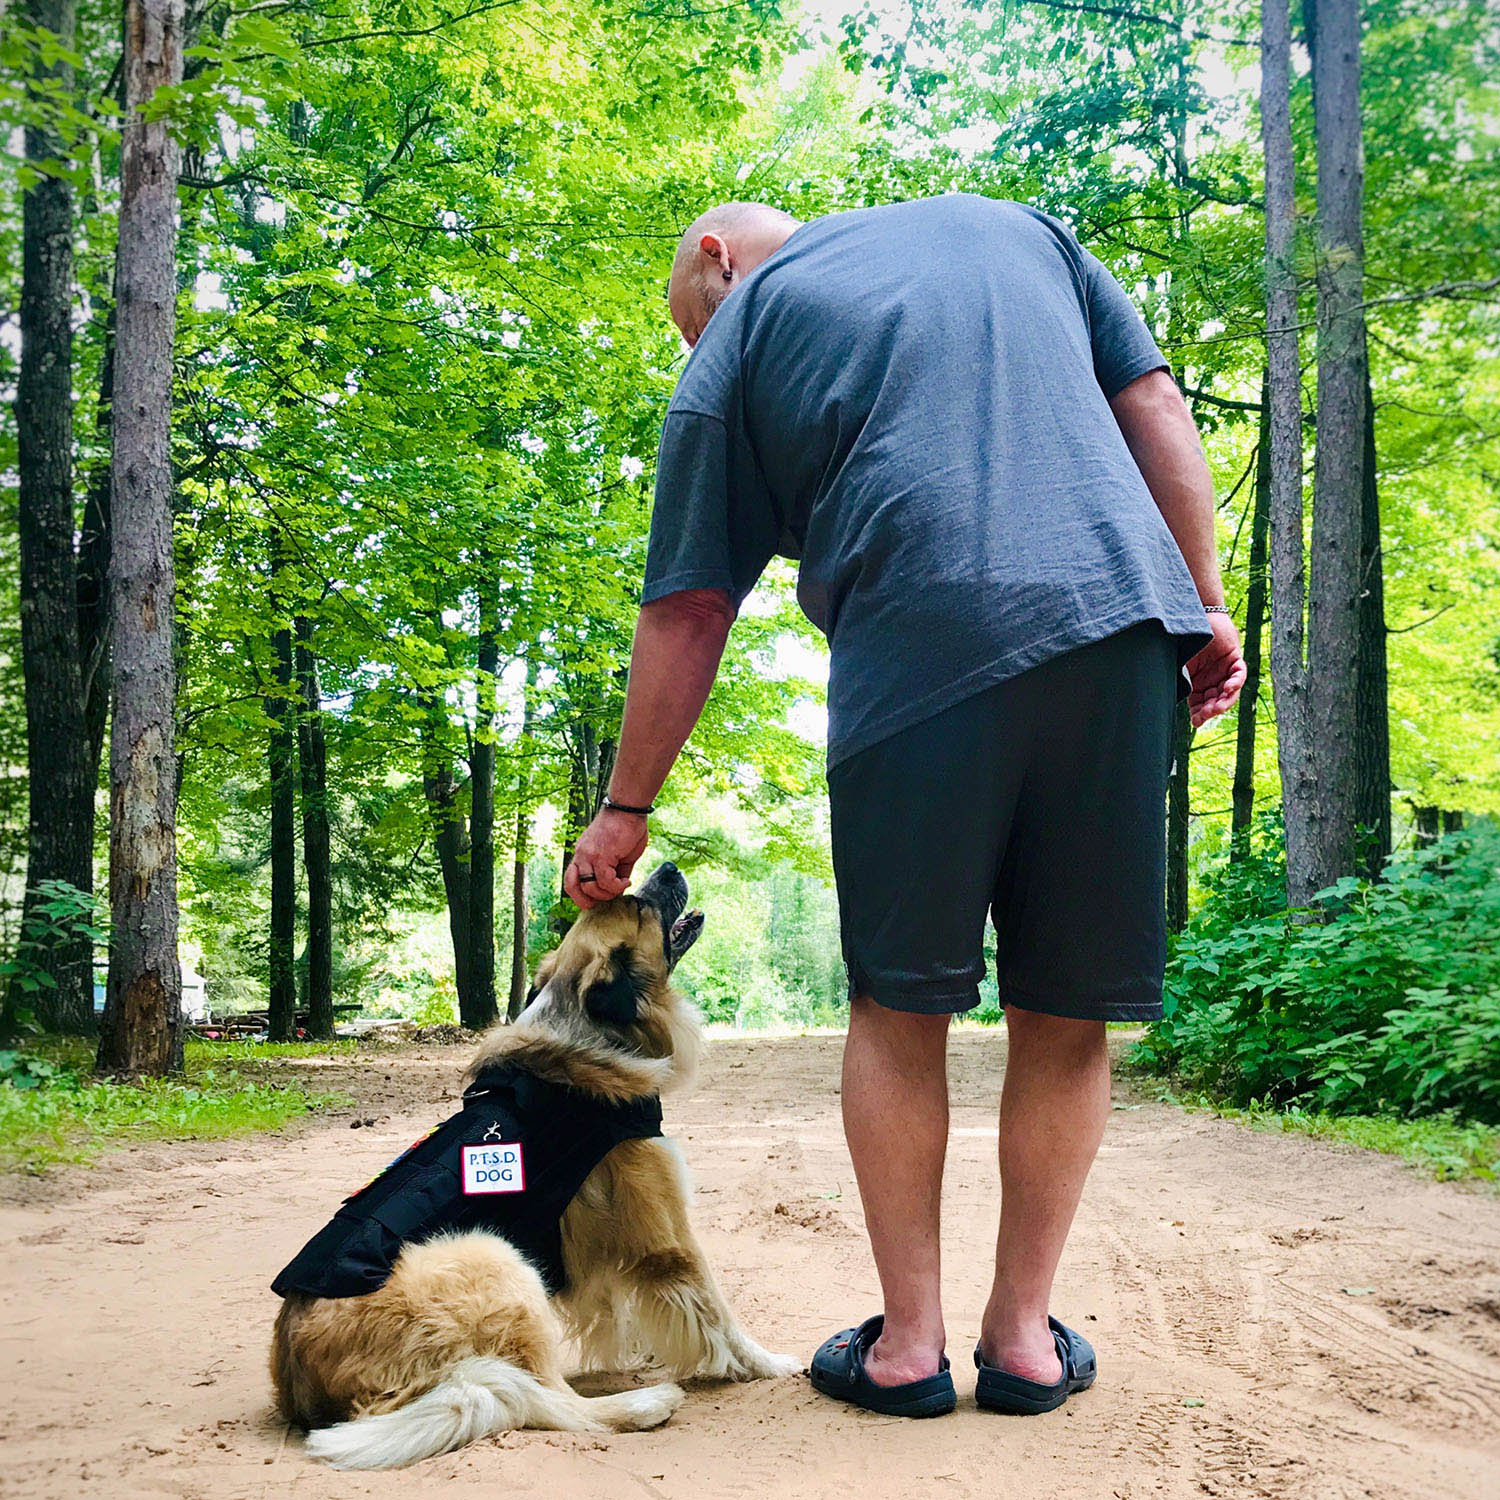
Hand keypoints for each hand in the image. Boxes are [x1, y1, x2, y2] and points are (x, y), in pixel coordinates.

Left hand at [563, 808, 648, 908]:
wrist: (628, 809)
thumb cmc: (627, 827)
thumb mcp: (620, 855)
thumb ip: (616, 872)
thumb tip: (618, 889)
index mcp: (582, 854)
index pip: (570, 881)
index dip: (582, 894)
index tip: (600, 895)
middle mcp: (581, 855)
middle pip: (571, 888)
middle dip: (588, 900)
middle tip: (608, 897)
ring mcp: (589, 855)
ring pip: (589, 888)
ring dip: (607, 894)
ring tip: (622, 885)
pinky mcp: (601, 855)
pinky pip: (605, 881)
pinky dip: (617, 886)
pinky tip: (626, 881)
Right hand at [1185, 611, 1246, 727]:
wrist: (1193, 617)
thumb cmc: (1183, 640)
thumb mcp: (1178, 664)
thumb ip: (1178, 679)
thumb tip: (1166, 699)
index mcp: (1198, 684)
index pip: (1200, 704)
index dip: (1199, 714)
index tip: (1196, 722)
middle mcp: (1213, 680)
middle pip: (1216, 701)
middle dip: (1212, 710)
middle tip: (1207, 714)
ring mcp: (1225, 671)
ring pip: (1230, 692)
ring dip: (1225, 700)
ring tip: (1218, 707)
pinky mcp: (1235, 659)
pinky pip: (1240, 674)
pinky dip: (1236, 682)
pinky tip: (1228, 687)